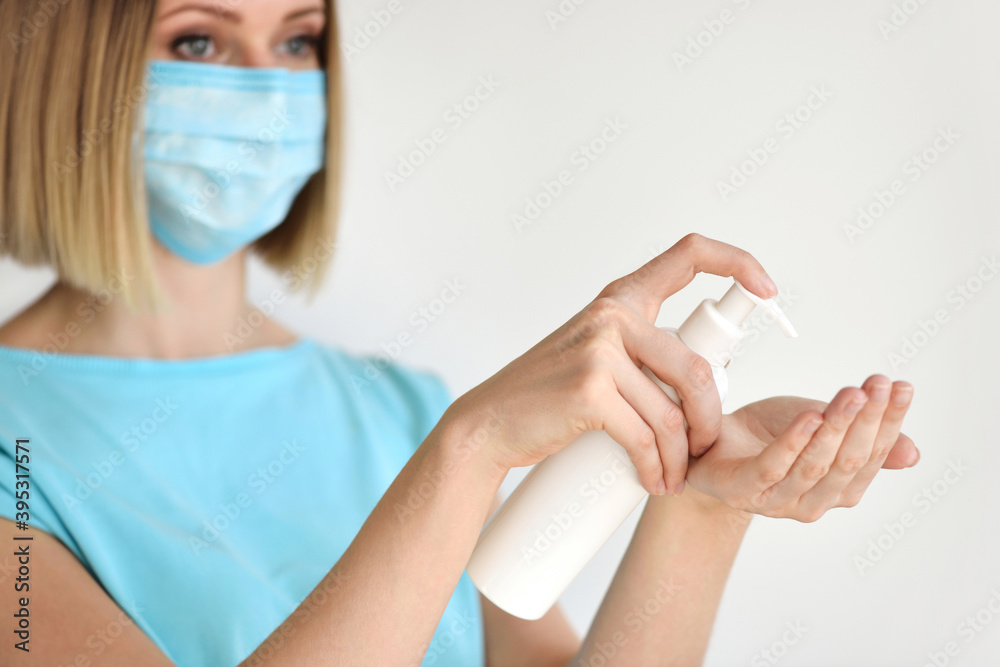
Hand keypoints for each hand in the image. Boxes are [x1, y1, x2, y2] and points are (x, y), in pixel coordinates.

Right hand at [445, 233, 776, 495]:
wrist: (490, 422)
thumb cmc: (547, 395)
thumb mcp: (595, 353)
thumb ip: (640, 351)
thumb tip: (700, 383)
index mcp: (620, 299)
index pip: (688, 254)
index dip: (738, 262)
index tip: (769, 289)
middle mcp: (612, 315)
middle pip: (696, 369)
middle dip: (710, 421)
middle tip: (701, 450)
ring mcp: (599, 350)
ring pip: (673, 412)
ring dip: (682, 457)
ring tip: (671, 476)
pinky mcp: (589, 390)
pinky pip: (646, 437)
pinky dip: (656, 468)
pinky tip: (654, 481)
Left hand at [685, 374, 916, 520]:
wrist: (710, 444)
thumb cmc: (767, 437)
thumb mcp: (821, 429)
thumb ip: (862, 439)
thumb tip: (913, 452)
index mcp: (836, 492)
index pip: (871, 457)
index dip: (888, 423)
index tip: (900, 387)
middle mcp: (811, 504)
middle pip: (847, 461)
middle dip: (866, 421)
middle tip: (878, 385)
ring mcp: (775, 501)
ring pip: (814, 463)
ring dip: (836, 426)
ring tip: (850, 395)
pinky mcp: (741, 490)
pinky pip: (772, 466)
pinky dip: (793, 441)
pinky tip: (810, 416)